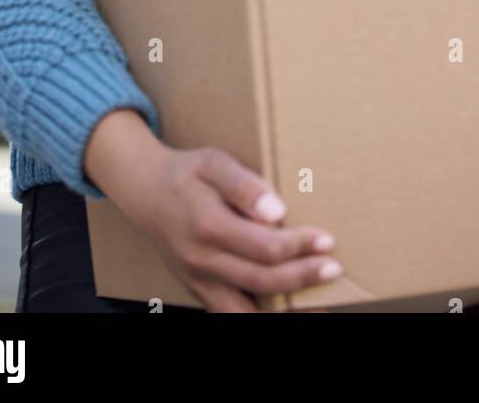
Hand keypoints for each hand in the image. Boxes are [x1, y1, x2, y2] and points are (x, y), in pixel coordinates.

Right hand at [132, 143, 344, 311]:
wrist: (145, 191)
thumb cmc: (187, 173)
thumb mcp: (215, 163)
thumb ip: (245, 186)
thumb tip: (278, 211)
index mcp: (208, 225)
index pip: (264, 246)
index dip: (300, 246)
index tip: (327, 239)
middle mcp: (201, 260)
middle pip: (261, 280)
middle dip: (302, 276)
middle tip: (333, 268)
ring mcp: (196, 280)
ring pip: (243, 310)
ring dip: (281, 309)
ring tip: (316, 304)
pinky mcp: (196, 290)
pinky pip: (228, 313)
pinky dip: (256, 315)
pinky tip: (282, 309)